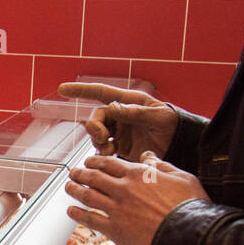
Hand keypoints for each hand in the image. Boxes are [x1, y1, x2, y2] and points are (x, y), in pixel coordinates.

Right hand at [58, 82, 177, 161]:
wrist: (181, 143)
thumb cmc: (173, 124)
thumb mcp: (159, 116)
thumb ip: (137, 112)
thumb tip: (114, 108)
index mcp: (128, 102)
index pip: (100, 93)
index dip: (80, 90)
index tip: (62, 89)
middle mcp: (120, 115)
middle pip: (96, 118)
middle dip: (95, 128)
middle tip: (103, 137)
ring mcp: (120, 131)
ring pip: (97, 134)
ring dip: (99, 142)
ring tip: (110, 149)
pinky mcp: (121, 146)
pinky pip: (104, 148)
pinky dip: (104, 153)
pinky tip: (112, 155)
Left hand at [63, 151, 207, 244]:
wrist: (188, 236)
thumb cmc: (190, 207)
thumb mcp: (183, 178)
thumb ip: (162, 165)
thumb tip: (148, 156)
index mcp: (138, 174)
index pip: (109, 163)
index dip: (95, 161)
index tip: (89, 162)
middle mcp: (123, 189)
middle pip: (94, 177)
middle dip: (80, 173)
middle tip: (73, 173)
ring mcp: (117, 209)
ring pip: (88, 196)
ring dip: (74, 190)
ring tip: (68, 187)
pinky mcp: (115, 229)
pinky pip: (90, 219)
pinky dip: (77, 214)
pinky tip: (71, 212)